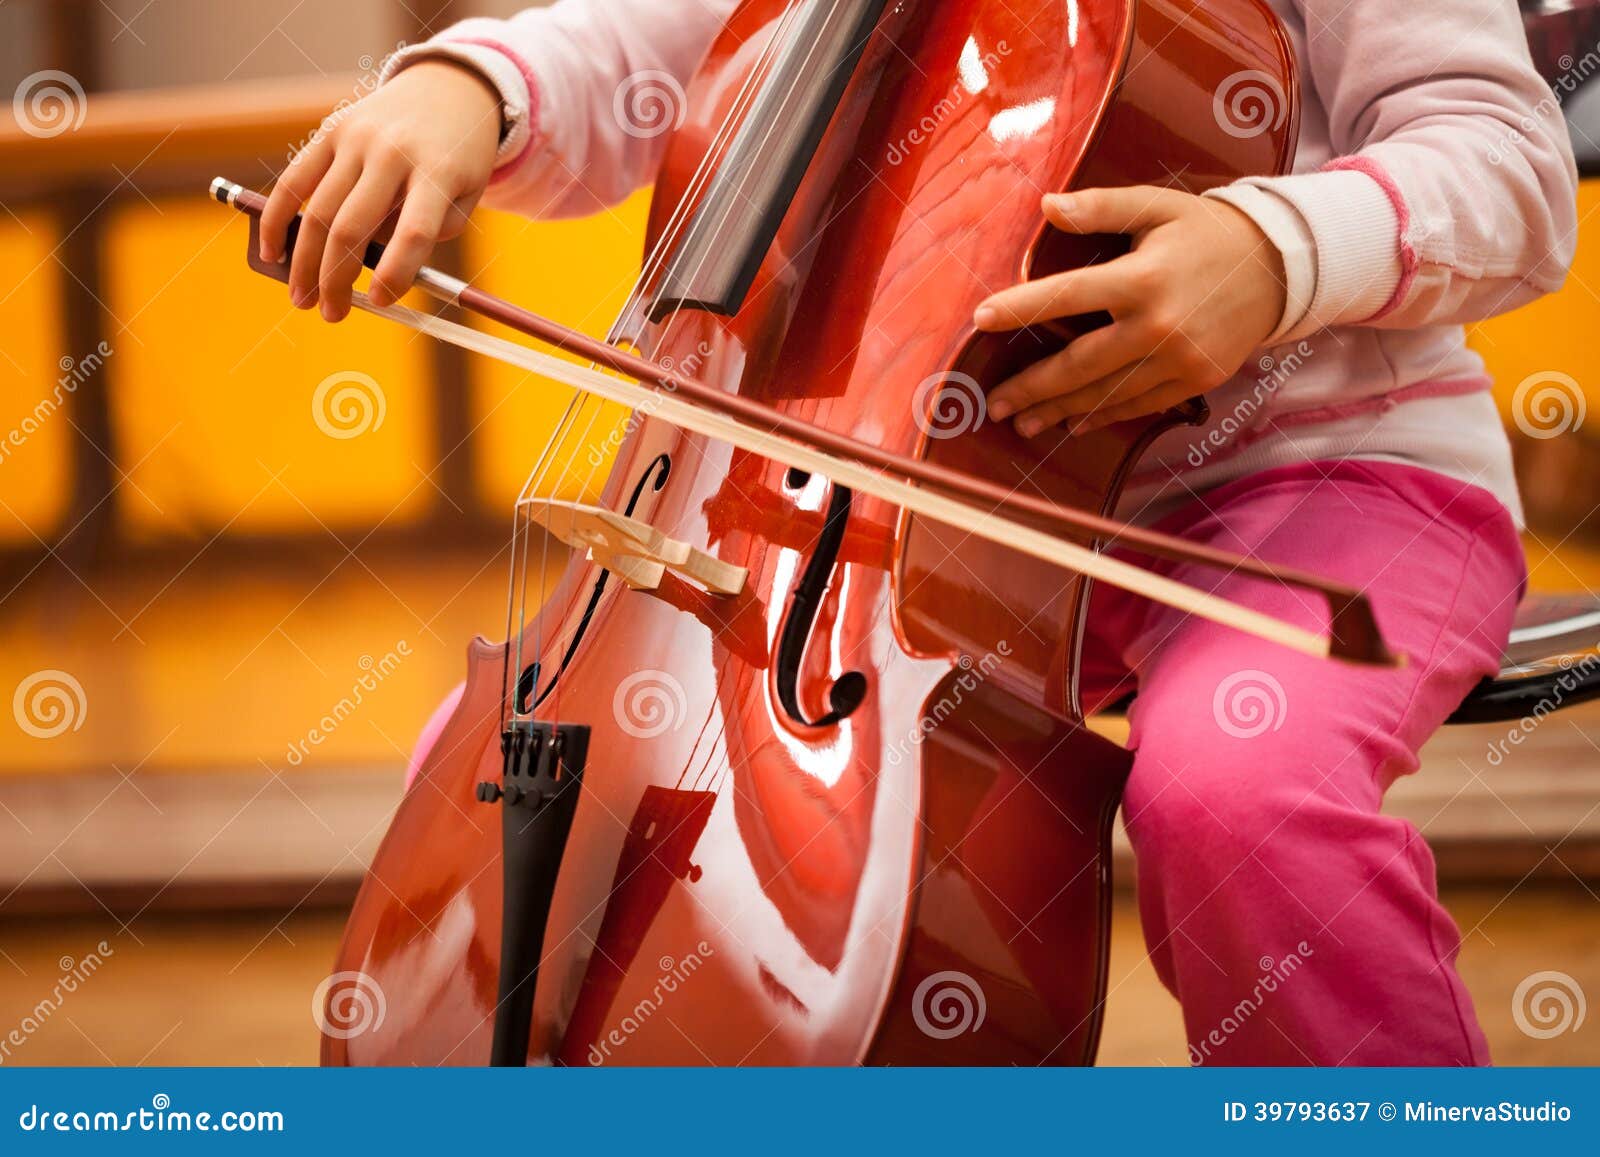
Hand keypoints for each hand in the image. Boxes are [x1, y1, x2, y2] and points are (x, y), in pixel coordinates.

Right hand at [259, 60, 503, 321]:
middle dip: (336, 279)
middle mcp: (392, 153)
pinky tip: (272, 251)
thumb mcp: (464, 197)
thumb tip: (369, 273)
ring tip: (303, 299)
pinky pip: (294, 180)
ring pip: (317, 210)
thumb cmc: (458, 158)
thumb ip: (426, 234)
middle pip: (352, 226)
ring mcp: (356, 139)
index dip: (395, 274)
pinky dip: (276, 218)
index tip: (380, 303)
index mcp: (438, 172)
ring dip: (305, 261)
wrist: (448, 88)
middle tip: (332, 314)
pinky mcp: (330, 132)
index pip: (413, 232)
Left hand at [973, 186, 1286, 436]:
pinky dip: (1103, 417)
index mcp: (1142, 278)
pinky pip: (1139, 406)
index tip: (980, 319)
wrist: (1279, 267)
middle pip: (1080, 365)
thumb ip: (1101, 207)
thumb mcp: (1157, 206)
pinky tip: (1072, 423)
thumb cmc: (1205, 231)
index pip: (1067, 294)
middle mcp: (1158, 325)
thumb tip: (1047, 206)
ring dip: (1059, 411)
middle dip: (1032, 388)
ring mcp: (1179, 359)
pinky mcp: (1195, 380)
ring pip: (1106, 395)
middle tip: (994, 405)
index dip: (1020, 307)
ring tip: (1023, 423)